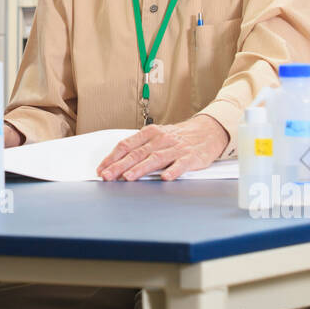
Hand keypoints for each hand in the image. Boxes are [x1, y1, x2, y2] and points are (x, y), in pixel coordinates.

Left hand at [98, 115, 228, 181]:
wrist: (208, 131)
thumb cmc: (179, 137)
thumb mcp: (157, 137)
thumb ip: (140, 147)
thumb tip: (117, 162)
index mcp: (150, 133)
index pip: (126, 145)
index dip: (112, 157)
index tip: (101, 169)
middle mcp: (161, 139)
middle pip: (137, 153)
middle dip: (120, 165)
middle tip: (108, 176)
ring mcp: (176, 148)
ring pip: (155, 158)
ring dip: (140, 168)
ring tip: (128, 177)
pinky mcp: (191, 157)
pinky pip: (181, 164)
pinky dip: (173, 171)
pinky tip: (165, 178)